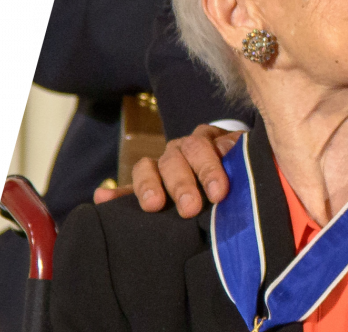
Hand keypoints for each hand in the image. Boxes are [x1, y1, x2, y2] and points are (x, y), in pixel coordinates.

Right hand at [94, 124, 240, 216]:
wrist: (235, 180)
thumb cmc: (242, 172)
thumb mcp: (245, 160)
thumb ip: (240, 153)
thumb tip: (230, 147)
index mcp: (205, 140)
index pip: (202, 146)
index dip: (210, 168)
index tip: (219, 193)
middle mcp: (181, 149)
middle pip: (176, 158)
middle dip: (183, 184)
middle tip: (191, 207)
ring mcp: (162, 166)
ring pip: (149, 168)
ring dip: (149, 186)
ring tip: (154, 205)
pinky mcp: (147, 187)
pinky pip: (128, 188)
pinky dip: (115, 194)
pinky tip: (102, 198)